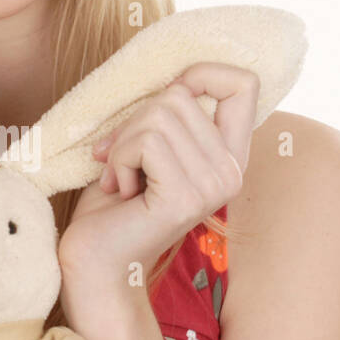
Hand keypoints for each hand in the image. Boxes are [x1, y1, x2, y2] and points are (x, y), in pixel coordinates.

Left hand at [58, 63, 256, 304]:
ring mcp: (212, 186)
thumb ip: (164, 115)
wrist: (95, 266)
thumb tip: (170, 76)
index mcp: (227, 157)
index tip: (160, 99)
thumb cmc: (111, 208)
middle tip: (119, 161)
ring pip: (159, 114)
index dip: (199, 73)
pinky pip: (145, 142)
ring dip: (123, 144)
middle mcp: (230, 172)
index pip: (244, 84)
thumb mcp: (144, 147)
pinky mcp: (185, 197)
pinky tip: (119, 192)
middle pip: (180, 94)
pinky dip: (118, 160)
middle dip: (134, 121)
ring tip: (119, 179)